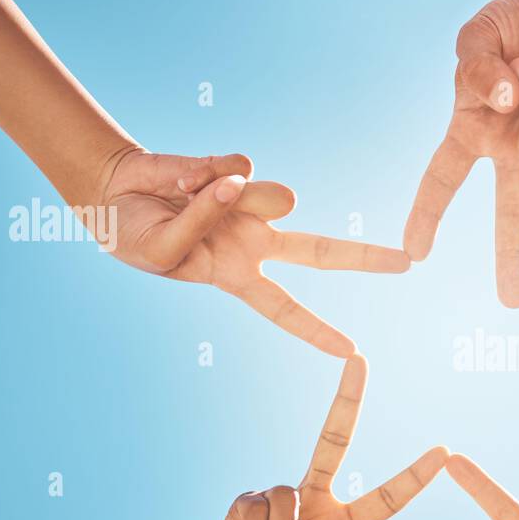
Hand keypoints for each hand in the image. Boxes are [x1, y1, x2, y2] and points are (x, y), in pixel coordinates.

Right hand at [98, 148, 410, 355]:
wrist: (110, 191)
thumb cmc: (136, 234)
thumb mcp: (164, 248)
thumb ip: (206, 218)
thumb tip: (251, 182)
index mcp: (237, 276)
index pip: (285, 309)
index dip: (315, 330)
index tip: (352, 352)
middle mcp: (255, 242)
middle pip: (320, 253)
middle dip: (363, 257)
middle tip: (408, 263)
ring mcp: (249, 204)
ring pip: (268, 195)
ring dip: (220, 195)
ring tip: (181, 196)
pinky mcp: (235, 170)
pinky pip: (233, 167)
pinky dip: (199, 173)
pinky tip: (181, 179)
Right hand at [188, 354, 447, 519]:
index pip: (384, 500)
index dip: (412, 477)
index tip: (443, 452)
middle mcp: (313, 503)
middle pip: (332, 441)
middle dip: (345, 400)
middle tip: (359, 359)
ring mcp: (280, 498)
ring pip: (290, 501)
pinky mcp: (248, 501)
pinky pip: (261, 512)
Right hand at [404, 0, 518, 306]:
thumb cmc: (508, 23)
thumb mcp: (477, 37)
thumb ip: (479, 71)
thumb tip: (505, 105)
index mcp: (471, 131)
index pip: (442, 180)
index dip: (426, 215)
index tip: (412, 253)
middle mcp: (509, 147)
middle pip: (510, 212)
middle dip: (511, 256)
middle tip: (512, 302)